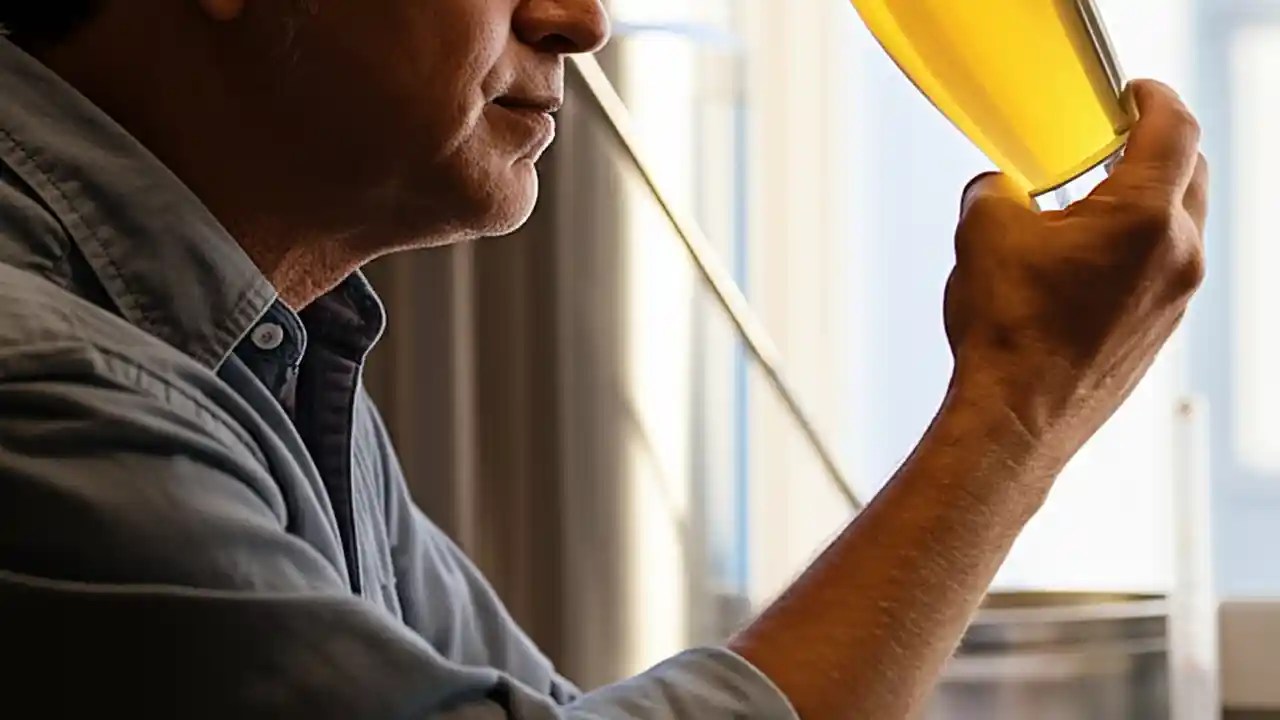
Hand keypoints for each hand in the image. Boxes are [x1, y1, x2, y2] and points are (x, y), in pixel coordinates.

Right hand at [944, 80, 1207, 470]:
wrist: (1016, 419)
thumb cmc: (1007, 329)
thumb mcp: (983, 231)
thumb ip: (996, 188)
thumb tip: (999, 189)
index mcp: (1144, 217)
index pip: (1174, 129)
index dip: (1154, 98)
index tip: (1132, 94)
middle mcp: (1177, 254)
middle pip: (1190, 174)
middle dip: (1156, 148)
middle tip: (1110, 142)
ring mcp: (1175, 297)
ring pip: (1179, 225)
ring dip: (1143, 203)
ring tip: (1087, 206)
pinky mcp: (1159, 331)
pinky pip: (1162, 268)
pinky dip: (1136, 248)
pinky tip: (1083, 263)